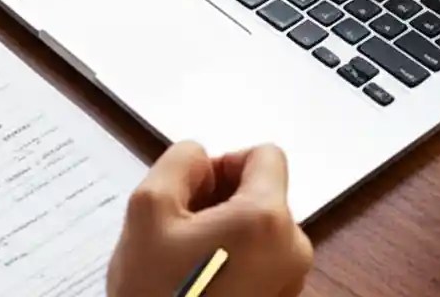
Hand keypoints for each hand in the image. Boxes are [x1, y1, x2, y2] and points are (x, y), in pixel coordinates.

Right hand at [107, 142, 312, 296]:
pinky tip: (198, 283)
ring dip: (223, 234)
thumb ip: (177, 164)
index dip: (225, 163)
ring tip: (185, 263)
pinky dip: (232, 261)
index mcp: (266, 219)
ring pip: (259, 229)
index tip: (195, 193)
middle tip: (180, 231)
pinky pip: (261, 261)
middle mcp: (292, 248)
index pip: (265, 155)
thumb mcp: (146, 212)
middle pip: (263, 193)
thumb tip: (200, 157)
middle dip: (222, 202)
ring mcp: (290, 281)